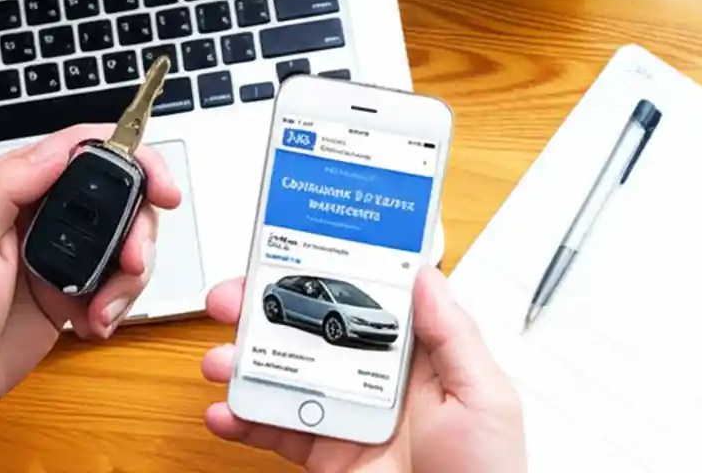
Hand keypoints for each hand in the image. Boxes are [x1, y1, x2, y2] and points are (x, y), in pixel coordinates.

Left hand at [0, 124, 181, 423]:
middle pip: (121, 196)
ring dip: (128, 277)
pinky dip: (118, 304)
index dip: (133, 161)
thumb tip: (59, 149)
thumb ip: (6, 186)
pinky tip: (91, 324)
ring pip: (127, 242)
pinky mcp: (75, 288)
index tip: (161, 190)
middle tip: (132, 264)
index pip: (84, 150)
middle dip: (138, 231)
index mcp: (13, 187)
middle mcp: (42, 213)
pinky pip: (120, 282)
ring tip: (101, 309)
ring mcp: (62, 251)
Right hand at [199, 266, 527, 472]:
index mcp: (417, 358)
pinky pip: (275, 432)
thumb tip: (425, 274)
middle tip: (230, 299)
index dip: (328, 273)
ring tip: (218, 361)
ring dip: (243, 364)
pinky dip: (241, 421)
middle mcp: (375, 381)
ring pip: (284, 378)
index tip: (292, 249)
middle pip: (312, 333)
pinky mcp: (324, 455)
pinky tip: (223, 413)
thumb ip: (453, 335)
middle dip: (265, 312)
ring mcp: (346, 418)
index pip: (367, 301)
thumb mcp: (484, 397)